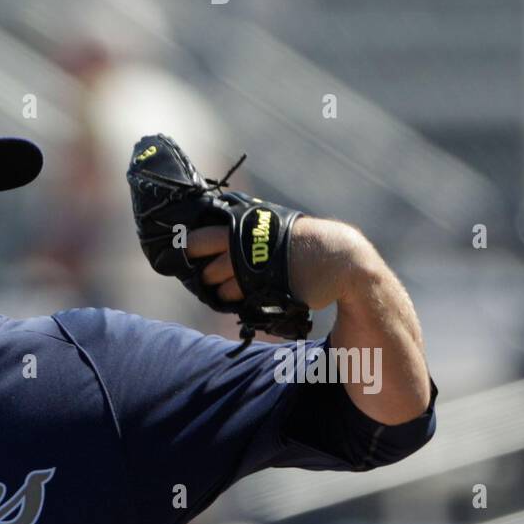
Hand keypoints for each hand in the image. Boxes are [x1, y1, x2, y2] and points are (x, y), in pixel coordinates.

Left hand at [187, 217, 376, 312]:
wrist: (338, 257)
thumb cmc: (304, 238)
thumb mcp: (271, 222)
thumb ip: (244, 227)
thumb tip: (216, 228)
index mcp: (241, 224)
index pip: (200, 238)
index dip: (190, 248)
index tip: (185, 255)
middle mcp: (240, 245)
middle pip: (203, 265)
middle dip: (202, 272)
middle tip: (209, 274)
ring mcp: (249, 269)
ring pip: (218, 286)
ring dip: (221, 289)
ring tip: (239, 284)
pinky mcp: (260, 290)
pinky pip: (235, 300)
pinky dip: (236, 300)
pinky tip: (249, 294)